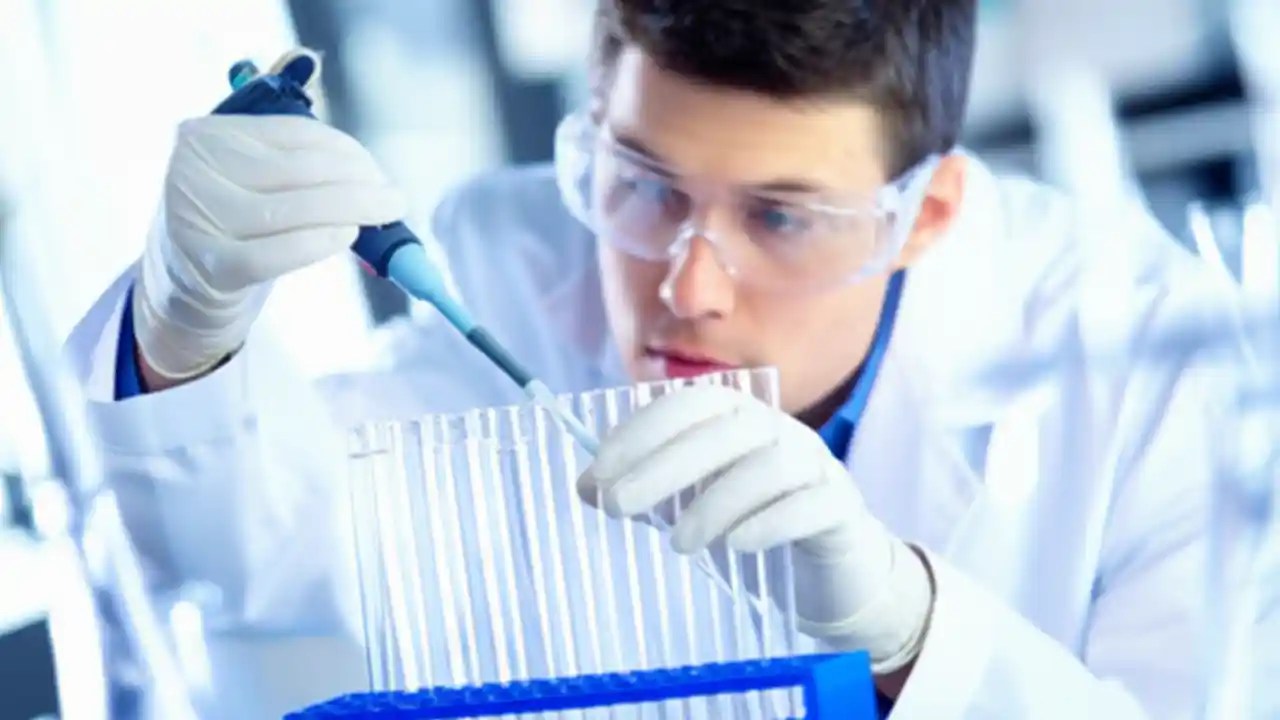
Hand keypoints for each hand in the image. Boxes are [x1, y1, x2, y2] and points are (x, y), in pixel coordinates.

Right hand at [132, 49, 405, 380]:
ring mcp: (196, 220)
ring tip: (381, 217)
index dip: (347, 152)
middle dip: (358, 184)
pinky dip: (318, 243)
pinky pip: (276, 253)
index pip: (293, 135)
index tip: (376, 170)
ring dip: (350, 211)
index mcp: (206, 135)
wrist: (185, 284)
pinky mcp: (210, 267)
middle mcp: (193, 171)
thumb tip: (329, 101)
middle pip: (298, 172)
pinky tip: (347, 237)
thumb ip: (289, 142)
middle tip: (393, 198)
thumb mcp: (248, 170)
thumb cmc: (234, 220)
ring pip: (292, 211)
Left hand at [577, 384, 933, 672]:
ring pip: (770, 465)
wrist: (835, 574)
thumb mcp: (692, 505)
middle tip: (619, 507)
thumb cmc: (754, 525)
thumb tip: (587, 487)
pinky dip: (771, 521)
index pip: (690, 404)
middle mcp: (780, 431)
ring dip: (716, 501)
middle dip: (664, 465)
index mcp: (740, 419)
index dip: (642, 430)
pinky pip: (813, 504)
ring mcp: (817, 466)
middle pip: (726, 430)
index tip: (598, 472)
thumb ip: (646, 490)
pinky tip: (738, 545)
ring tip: (679, 543)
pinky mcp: (842, 509)